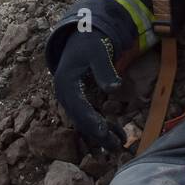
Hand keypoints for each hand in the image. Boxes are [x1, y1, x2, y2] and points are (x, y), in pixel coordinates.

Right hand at [52, 31, 125, 152]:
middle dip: (98, 134)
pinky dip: (102, 125)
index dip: (91, 120)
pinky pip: (88, 117)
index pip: (78, 106)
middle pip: (80, 119)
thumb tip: (115, 89)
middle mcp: (64, 95)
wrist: (79, 37)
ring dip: (101, 134)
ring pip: (85, 122)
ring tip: (120, 144)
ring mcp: (69, 99)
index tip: (104, 132)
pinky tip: (117, 133)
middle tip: (116, 147)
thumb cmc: (89, 43)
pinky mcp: (77, 101)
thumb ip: (105, 69)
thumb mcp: (98, 51)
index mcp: (65, 83)